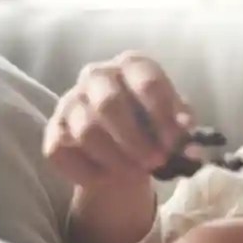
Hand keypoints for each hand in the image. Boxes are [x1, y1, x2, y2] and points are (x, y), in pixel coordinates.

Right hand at [43, 51, 192, 193]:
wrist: (123, 142)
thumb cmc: (152, 123)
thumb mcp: (173, 121)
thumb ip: (181, 129)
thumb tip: (189, 144)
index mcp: (132, 64)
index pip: (147, 81)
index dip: (163, 114)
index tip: (174, 143)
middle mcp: (97, 75)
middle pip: (109, 104)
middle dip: (136, 140)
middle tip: (155, 162)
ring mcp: (70, 101)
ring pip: (86, 131)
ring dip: (115, 158)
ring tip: (135, 174)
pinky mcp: (53, 129)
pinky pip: (61, 151)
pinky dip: (86, 171)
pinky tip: (107, 178)